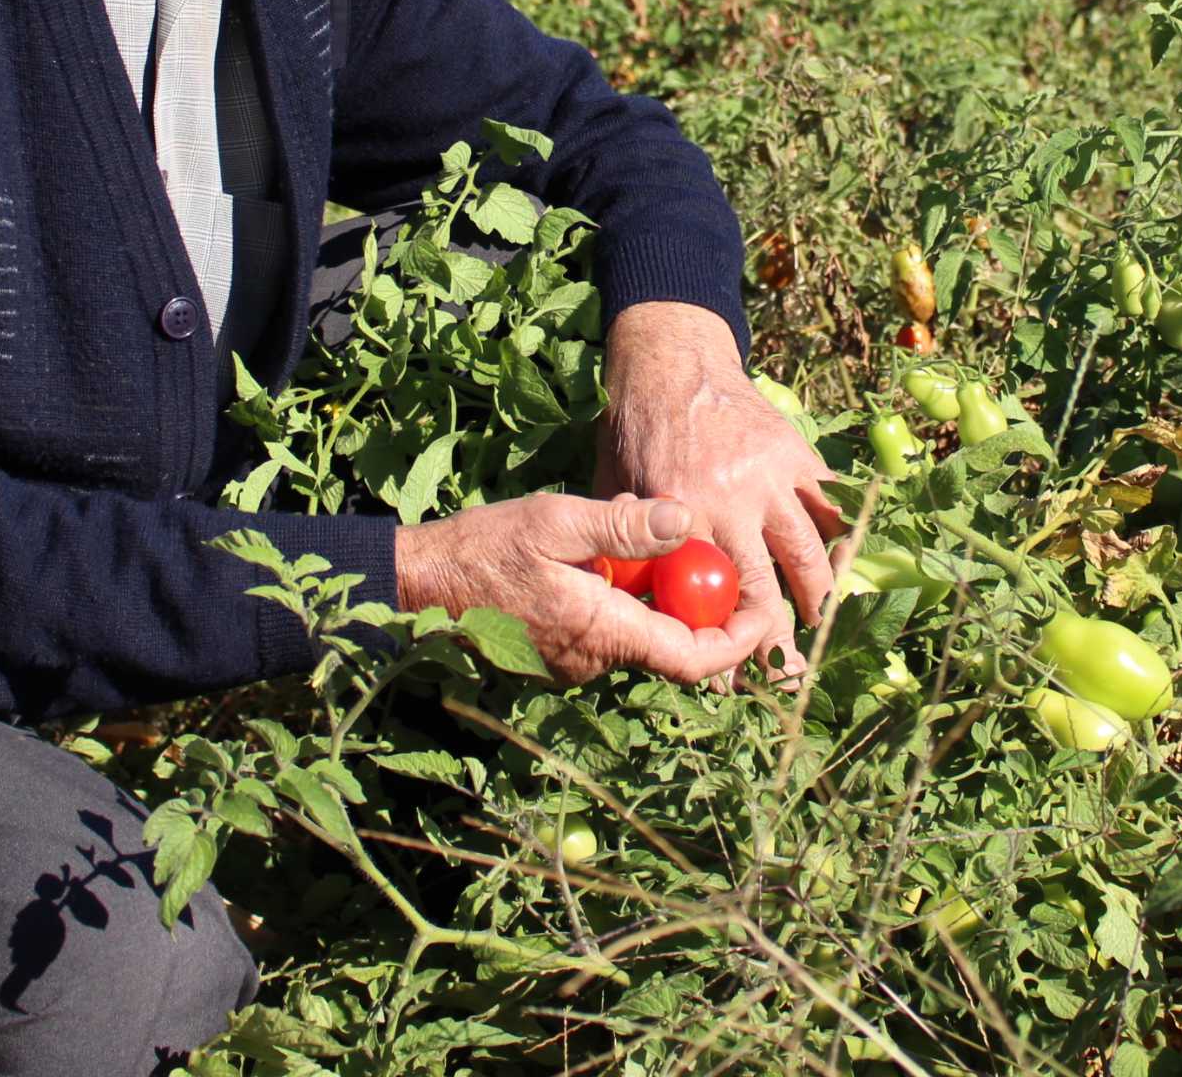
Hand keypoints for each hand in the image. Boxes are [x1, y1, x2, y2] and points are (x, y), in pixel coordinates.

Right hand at [395, 492, 761, 684]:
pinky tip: (612, 552)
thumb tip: (688, 521)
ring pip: (642, 633)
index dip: (738, 640)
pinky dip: (628, 596)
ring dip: (660, 595)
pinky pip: (612, 628)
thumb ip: (624, 526)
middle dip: (703, 606)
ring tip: (658, 539)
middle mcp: (594, 659)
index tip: (764, 612)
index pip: (693, 658)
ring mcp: (575, 660)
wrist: (417, 585)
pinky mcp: (559, 650)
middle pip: (674, 645)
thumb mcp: (556, 520)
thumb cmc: (482, 550)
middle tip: (720, 558)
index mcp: (603, 633)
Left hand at [597, 301, 843, 670]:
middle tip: (787, 670)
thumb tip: (639, 605)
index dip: (722, 640)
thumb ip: (631, 541)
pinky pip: (828, 505)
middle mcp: (731, 498)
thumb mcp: (616, 486)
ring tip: (819, 621)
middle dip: (777, 635)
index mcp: (682, 511)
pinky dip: (839, 537)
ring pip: (807, 551)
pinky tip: (842, 563)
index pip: (709, 595)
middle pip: (764, 585)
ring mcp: (770, 475)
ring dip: (817, 594)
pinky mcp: (796, 454)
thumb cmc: (636, 429)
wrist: (674, 362)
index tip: (733, 677)